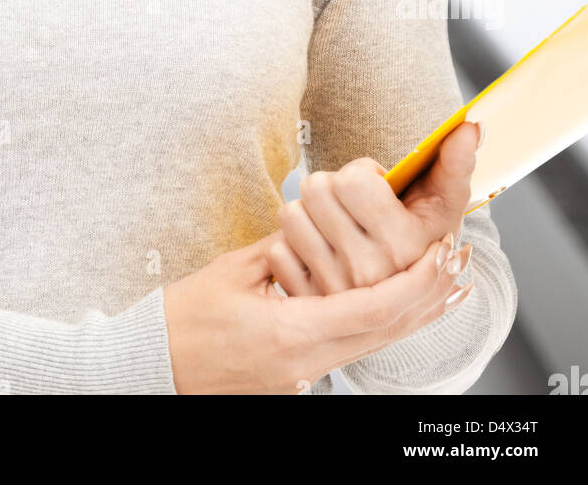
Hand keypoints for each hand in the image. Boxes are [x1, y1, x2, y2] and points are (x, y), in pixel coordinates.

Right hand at [162, 231, 473, 393]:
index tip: (442, 255)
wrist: (151, 368)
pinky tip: (393, 303)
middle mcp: (305, 365)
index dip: (416, 283)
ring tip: (439, 281)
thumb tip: (322, 229)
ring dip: (409, 310)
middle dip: (427, 298)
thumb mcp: (234, 272)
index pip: (374, 310)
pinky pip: (350, 349)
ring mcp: (302, 378)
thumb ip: (284, 250)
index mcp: (290, 335)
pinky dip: (378, 324)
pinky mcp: (295, 380)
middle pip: (386, 333)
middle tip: (458, 265)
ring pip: (373, 344)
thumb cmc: (181, 321)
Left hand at [268, 120, 481, 296]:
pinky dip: (290, 244)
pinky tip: (316, 253)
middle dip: (331, 188)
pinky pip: (276, 248)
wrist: (401, 300)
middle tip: (350, 207)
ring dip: (308, 214)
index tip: (376, 192)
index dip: (361, 174)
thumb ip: (455, 163)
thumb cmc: (420, 240)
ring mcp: (333, 292)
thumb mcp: (444, 205)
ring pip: (291, 214)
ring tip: (334, 228)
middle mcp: (368, 273)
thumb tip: (470, 126)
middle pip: (315, 188)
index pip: (352, 179)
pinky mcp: (305, 304)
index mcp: (404, 245)